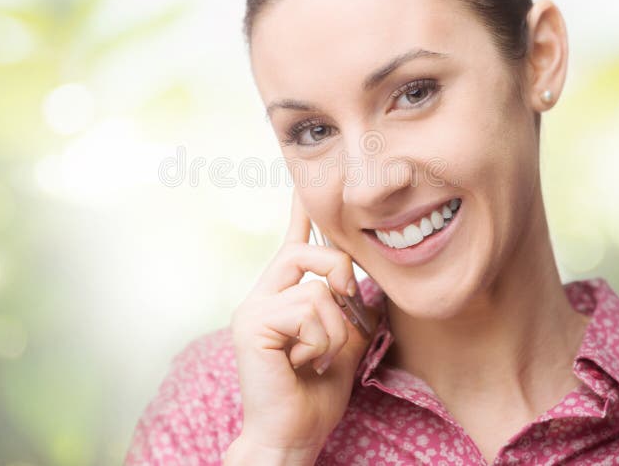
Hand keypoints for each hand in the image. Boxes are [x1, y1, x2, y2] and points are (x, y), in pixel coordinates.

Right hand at [228, 187, 378, 458]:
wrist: (291, 436)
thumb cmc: (314, 395)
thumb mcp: (345, 346)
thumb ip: (350, 313)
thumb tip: (365, 288)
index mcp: (281, 296)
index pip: (293, 243)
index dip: (301, 212)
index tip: (302, 181)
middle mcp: (262, 294)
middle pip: (308, 250)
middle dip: (339, 272)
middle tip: (348, 306)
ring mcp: (253, 307)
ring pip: (317, 289)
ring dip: (334, 331)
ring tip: (318, 359)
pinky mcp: (253, 324)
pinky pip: (309, 311)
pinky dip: (322, 342)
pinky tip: (304, 364)